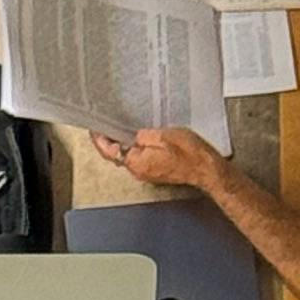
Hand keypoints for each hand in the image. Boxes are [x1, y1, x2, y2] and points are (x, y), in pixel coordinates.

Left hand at [88, 122, 222, 194]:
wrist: (205, 168)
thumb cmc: (189, 153)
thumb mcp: (163, 135)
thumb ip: (142, 135)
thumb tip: (133, 135)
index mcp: (137, 163)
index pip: (110, 152)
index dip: (100, 140)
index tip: (94, 129)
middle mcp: (139, 171)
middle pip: (117, 155)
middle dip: (109, 140)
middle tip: (103, 125)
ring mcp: (147, 173)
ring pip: (128, 157)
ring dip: (122, 144)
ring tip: (118, 129)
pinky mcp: (155, 171)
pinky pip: (140, 158)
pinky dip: (135, 148)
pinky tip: (138, 138)